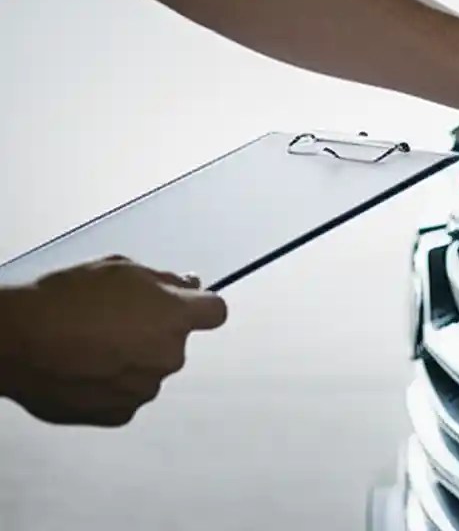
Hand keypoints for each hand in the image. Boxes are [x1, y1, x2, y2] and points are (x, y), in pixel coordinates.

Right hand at [0, 256, 226, 426]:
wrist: (16, 343)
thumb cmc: (63, 300)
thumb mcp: (119, 268)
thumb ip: (164, 279)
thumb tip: (189, 284)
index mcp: (174, 315)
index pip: (215, 312)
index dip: (200, 307)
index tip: (187, 306)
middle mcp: (169, 355)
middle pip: (174, 342)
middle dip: (154, 333)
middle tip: (113, 323)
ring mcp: (146, 387)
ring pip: (149, 370)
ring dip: (131, 361)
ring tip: (89, 347)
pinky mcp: (121, 413)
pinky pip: (127, 396)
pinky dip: (112, 386)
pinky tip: (84, 370)